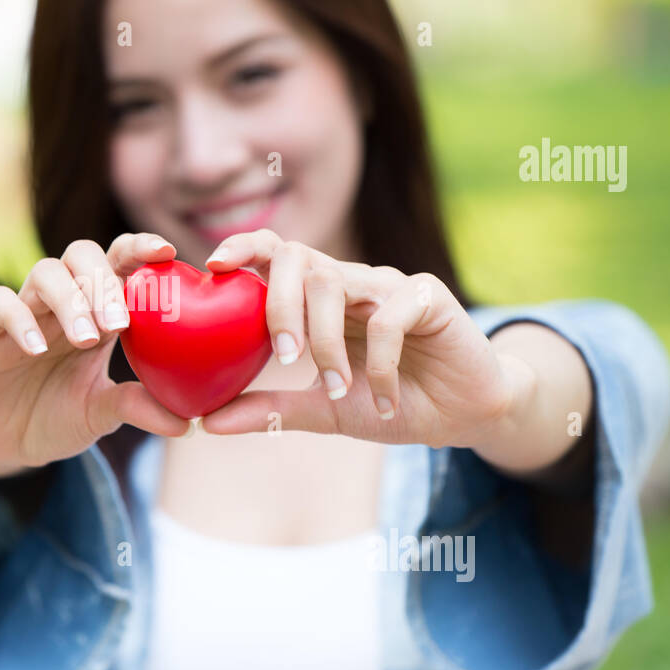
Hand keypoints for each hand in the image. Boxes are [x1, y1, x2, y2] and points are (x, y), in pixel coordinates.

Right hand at [0, 233, 191, 477]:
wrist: (2, 442)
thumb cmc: (57, 416)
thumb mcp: (100, 414)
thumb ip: (137, 408)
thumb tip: (187, 425)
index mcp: (96, 311)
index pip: (119, 261)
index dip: (140, 248)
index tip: (167, 254)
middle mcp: (62, 302)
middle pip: (82, 255)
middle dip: (104, 282)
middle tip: (119, 324)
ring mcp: (24, 310)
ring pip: (45, 272)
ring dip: (70, 300)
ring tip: (85, 339)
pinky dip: (20, 319)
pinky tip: (36, 349)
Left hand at [197, 229, 529, 453]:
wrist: (462, 417)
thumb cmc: (388, 403)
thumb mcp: (322, 411)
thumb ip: (270, 409)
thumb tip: (206, 422)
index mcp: (319, 298)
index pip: (277, 253)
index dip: (245, 247)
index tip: (212, 266)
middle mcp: (350, 281)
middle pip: (299, 258)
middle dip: (279, 303)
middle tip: (282, 358)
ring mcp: (388, 284)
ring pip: (336, 282)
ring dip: (325, 341)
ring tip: (334, 388)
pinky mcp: (428, 296)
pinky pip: (389, 317)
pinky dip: (379, 365)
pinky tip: (384, 401)